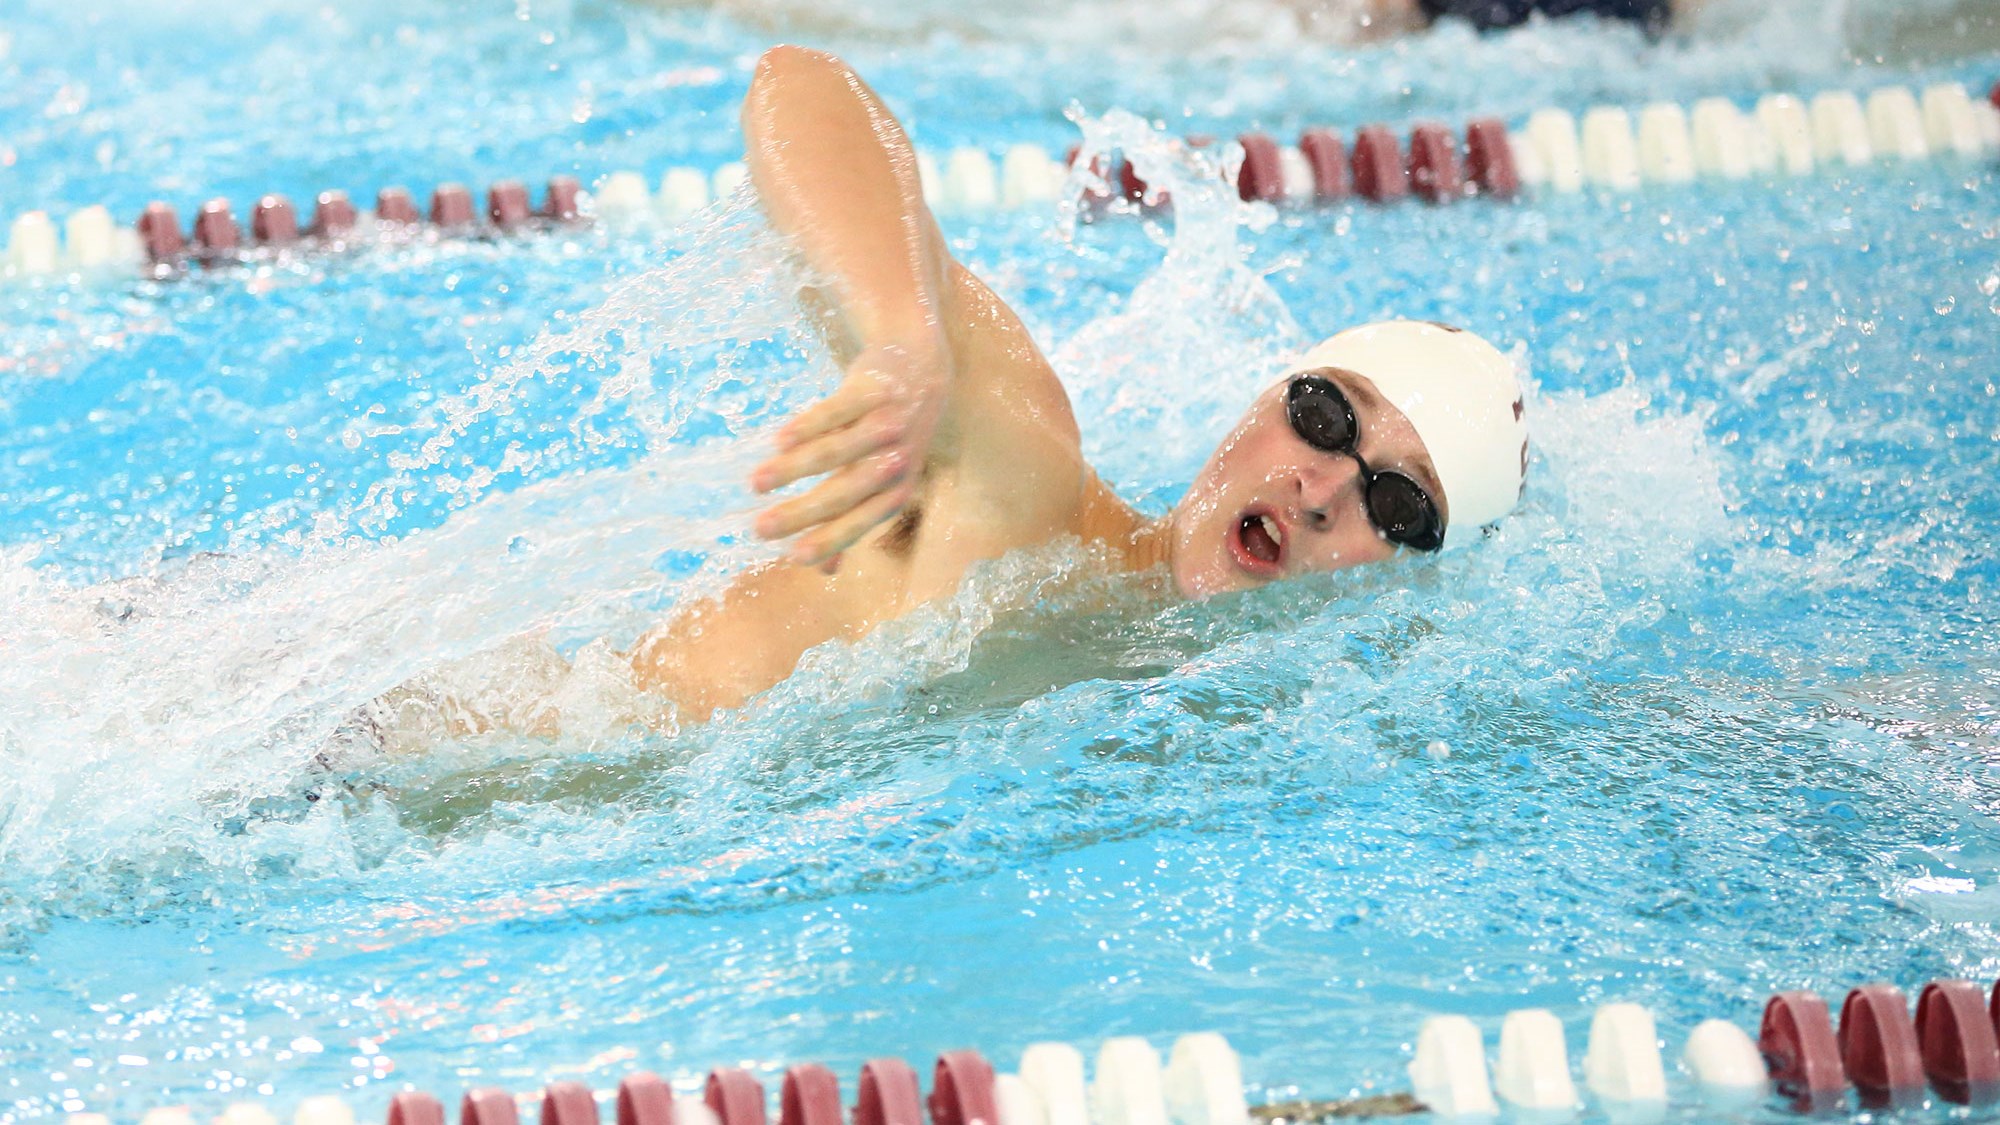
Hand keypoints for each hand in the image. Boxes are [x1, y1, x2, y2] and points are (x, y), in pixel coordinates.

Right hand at [750, 341, 949, 569]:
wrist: (922, 366)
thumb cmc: (892, 437)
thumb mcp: (881, 482)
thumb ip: (852, 522)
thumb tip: (824, 572)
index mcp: (896, 492)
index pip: (859, 523)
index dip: (828, 541)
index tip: (793, 557)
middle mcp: (895, 462)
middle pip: (842, 494)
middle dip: (799, 515)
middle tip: (759, 528)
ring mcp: (885, 424)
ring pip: (833, 453)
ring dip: (792, 471)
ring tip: (756, 484)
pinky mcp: (872, 390)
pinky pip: (835, 411)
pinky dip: (806, 427)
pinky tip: (779, 440)